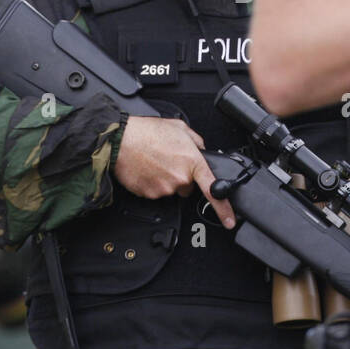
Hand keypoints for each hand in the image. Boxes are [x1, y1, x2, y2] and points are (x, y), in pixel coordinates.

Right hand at [113, 116, 235, 228]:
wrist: (120, 140)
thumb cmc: (147, 132)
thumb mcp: (179, 127)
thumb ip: (196, 141)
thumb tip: (200, 149)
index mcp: (192, 161)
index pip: (213, 189)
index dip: (224, 208)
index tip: (229, 221)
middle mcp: (180, 178)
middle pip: (187, 186)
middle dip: (181, 176)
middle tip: (168, 160)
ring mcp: (164, 188)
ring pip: (171, 189)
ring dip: (165, 178)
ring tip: (154, 161)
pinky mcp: (149, 194)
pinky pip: (156, 192)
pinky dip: (152, 182)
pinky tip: (146, 168)